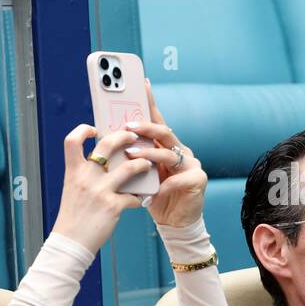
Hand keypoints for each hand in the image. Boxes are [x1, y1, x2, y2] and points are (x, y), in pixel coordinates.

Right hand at [49, 124, 151, 253]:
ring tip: (147, 165)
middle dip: (124, 137)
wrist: (70, 242)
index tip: (95, 130)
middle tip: (134, 137)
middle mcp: (86, 178)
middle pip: (107, 145)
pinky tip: (140, 200)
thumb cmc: (73, 217)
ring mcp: (100, 191)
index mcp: (73, 172)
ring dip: (142, 164)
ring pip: (129, 167)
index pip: (71, 140)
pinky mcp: (113, 206)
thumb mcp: (72, 190)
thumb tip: (104, 163)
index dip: (83, 130)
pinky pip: (133, 196)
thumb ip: (85, 175)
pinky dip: (138, 198)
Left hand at [121, 77, 206, 228]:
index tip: (142, 84)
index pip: (157, 120)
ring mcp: (190, 164)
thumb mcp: (140, 175)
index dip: (150, 102)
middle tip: (128, 126)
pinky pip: (178, 178)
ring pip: (169, 153)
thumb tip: (107, 142)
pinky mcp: (197, 179)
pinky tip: (153, 191)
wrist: (175, 222)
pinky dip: (164, 185)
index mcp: (165, 146)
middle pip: (164, 131)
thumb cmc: (155, 196)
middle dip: (146, 127)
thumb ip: (131, 158)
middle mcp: (179, 150)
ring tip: (132, 156)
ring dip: (149, 154)